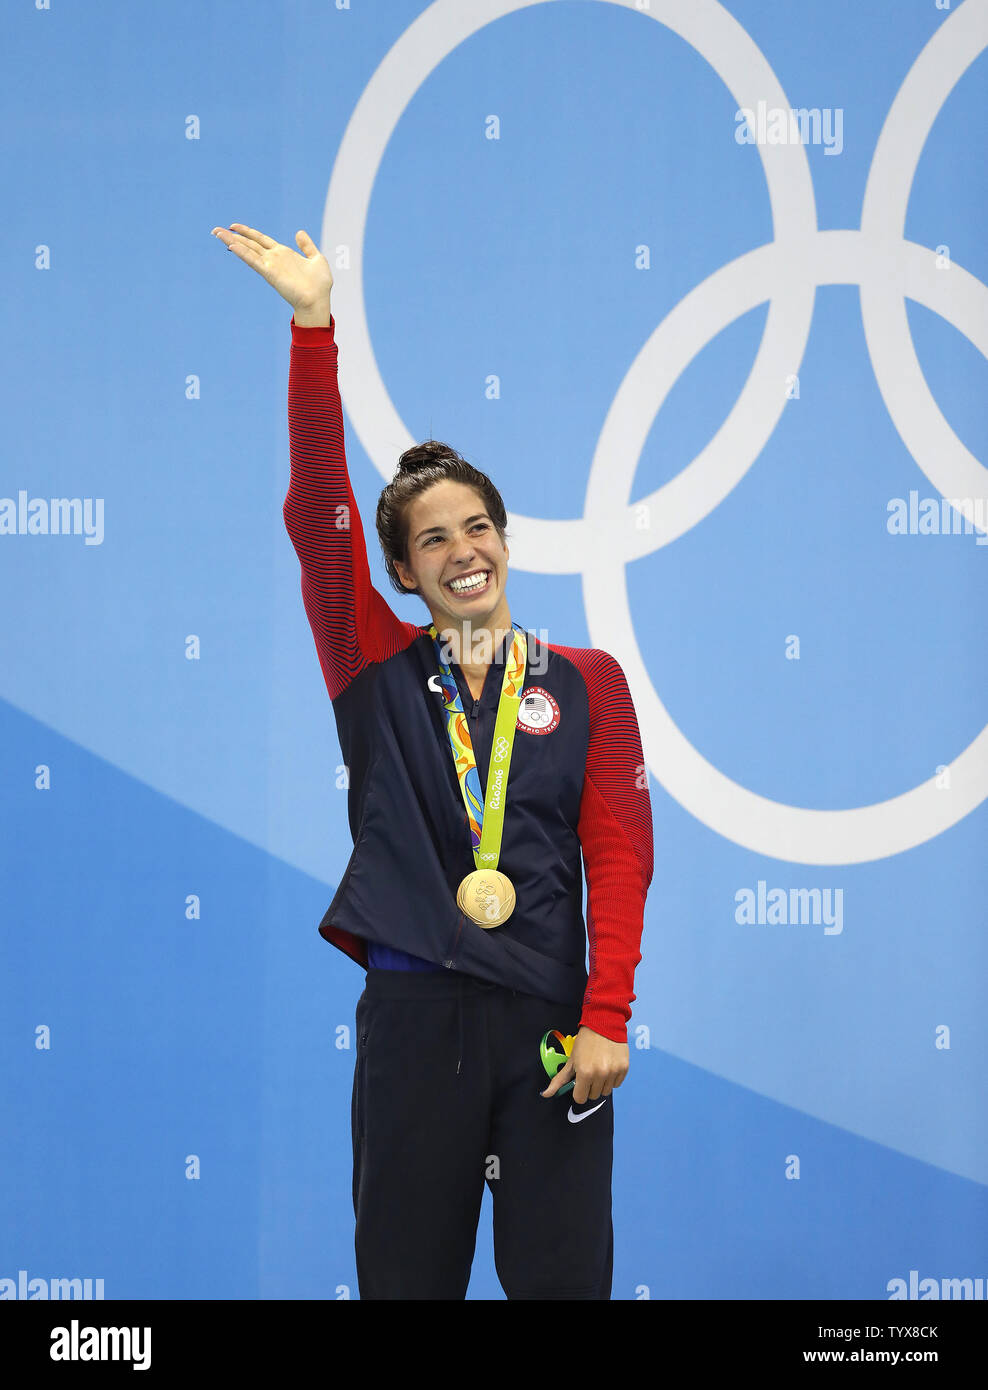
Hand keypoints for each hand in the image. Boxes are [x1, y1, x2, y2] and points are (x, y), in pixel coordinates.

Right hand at [210, 223, 332, 313]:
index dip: (248, 232)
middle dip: (233, 236)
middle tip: (216, 229)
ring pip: (247, 250)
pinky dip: (242, 253)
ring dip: (232, 241)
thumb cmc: (320, 285)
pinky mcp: (270, 274)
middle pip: (250, 243)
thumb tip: (298, 232)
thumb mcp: (316, 259)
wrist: (318, 301)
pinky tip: (231, 245)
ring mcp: (271, 266)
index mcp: (283, 254)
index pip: (261, 239)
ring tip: (217, 233)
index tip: (234, 226)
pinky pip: (254, 261)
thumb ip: (307, 246)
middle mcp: (274, 259)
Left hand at [540, 1026, 628, 1103]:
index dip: (578, 1091)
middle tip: (589, 1072)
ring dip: (601, 1084)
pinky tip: (608, 1066)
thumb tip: (546, 1094)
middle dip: (589, 1087)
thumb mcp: (571, 1060)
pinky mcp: (624, 1068)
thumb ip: (559, 1079)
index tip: (579, 1082)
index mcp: (584, 1073)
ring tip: (599, 1068)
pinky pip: (617, 1084)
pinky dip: (612, 1079)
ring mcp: (613, 1072)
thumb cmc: (586, 1041)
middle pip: (593, 1096)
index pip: (580, 1098)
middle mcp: (600, 1074)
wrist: (604, 1023)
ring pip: (606, 1091)